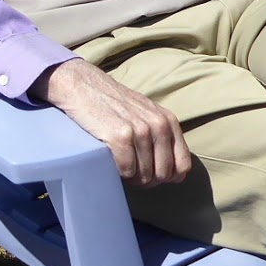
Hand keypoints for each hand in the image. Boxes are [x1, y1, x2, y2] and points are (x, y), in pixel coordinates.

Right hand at [30, 59, 192, 186]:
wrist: (82, 85)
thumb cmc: (112, 104)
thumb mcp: (145, 114)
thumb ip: (161, 138)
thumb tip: (175, 175)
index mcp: (169, 121)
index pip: (182, 166)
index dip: (167, 177)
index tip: (151, 174)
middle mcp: (159, 125)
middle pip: (163, 175)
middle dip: (147, 180)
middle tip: (131, 171)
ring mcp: (141, 130)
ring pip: (144, 176)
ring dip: (130, 177)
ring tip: (119, 164)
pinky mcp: (120, 136)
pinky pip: (126, 171)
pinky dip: (118, 172)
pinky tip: (111, 160)